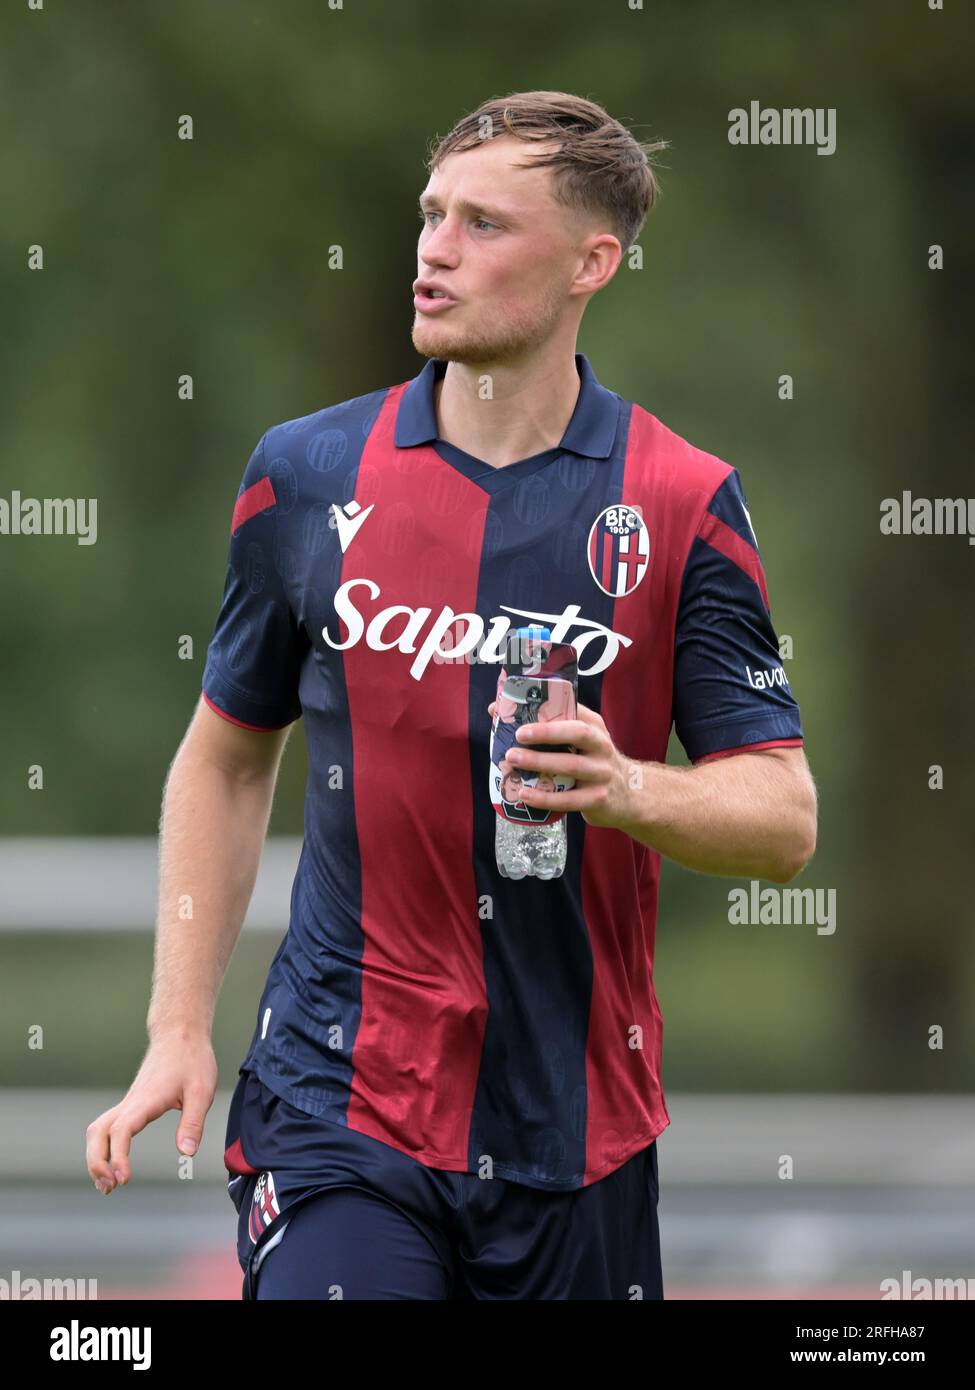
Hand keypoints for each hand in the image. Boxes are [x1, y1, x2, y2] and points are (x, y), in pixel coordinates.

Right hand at [85, 1032, 216, 1194]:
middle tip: (110, 1187)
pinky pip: (108, 1127)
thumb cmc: (192, 1060)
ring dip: (96, 1157)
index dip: (118, 1156)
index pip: (121, 1131)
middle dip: (96, 1162)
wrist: (180, 1034)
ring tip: (108, 1184)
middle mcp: (131, 1102)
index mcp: (146, 1100)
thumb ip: (193, 1122)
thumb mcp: (201, 1091)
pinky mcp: (131, 1103)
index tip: (125, 1178)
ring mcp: (128, 1102)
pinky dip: (103, 1147)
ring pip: (97, 1130)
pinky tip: (114, 1164)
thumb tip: (186, 1153)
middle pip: (97, 1133)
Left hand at [487, 698, 630, 828]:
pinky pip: (569, 799)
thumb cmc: (593, 763)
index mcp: (595, 727)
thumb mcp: (584, 741)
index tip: (520, 706)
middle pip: (577, 733)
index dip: (547, 706)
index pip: (574, 709)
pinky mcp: (598, 799)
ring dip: (540, 762)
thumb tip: (498, 712)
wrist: (631, 796)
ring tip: (513, 760)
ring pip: (571, 766)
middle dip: (546, 732)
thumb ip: (552, 728)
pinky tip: (524, 794)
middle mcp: (601, 746)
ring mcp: (602, 773)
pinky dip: (544, 798)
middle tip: (518, 734)